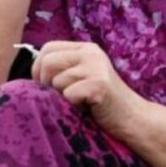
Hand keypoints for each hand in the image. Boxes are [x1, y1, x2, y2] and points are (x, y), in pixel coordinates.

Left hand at [32, 41, 146, 138]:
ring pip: (56, 81)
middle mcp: (91, 52)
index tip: (44, 85)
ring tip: (79, 103)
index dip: (38, 67)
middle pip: (48, 61)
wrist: (133, 119)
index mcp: (85, 49)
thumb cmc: (101, 103)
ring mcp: (96, 67)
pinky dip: (72, 106)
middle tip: (58, 97)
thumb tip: (32, 73)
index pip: (47, 48)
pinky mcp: (99, 84)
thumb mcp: (82, 77)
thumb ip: (63, 69)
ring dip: (62, 97)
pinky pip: (68, 95)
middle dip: (45, 83)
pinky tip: (87, 108)